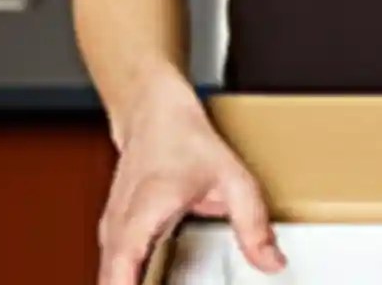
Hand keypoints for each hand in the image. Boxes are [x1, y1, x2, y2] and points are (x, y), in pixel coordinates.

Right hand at [98, 84, 285, 284]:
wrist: (153, 113)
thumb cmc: (182, 139)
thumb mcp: (231, 178)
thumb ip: (253, 223)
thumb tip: (272, 262)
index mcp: (142, 217)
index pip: (121, 278)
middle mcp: (118, 229)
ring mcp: (110, 233)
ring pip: (110, 282)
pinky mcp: (114, 237)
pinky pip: (114, 276)